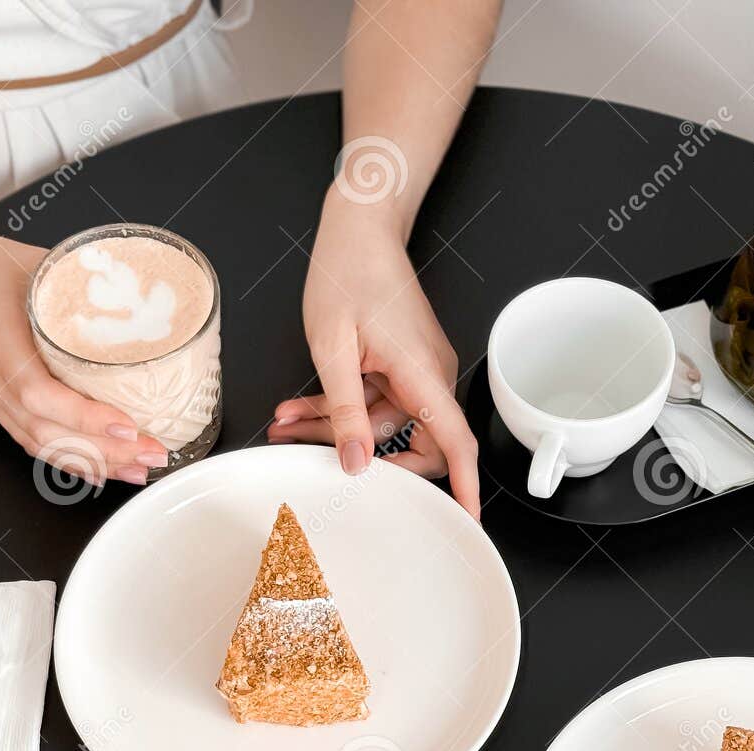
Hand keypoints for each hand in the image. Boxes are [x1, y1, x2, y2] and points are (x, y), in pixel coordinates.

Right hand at [0, 227, 166, 485]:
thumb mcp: (30, 264)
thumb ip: (79, 286)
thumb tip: (134, 297)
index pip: (41, 395)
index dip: (86, 418)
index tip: (128, 427)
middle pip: (48, 432)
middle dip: (106, 451)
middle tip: (154, 453)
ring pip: (40, 444)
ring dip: (92, 463)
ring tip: (138, 469)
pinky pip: (28, 439)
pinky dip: (66, 458)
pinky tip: (99, 470)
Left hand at [270, 194, 479, 517]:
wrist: (358, 229)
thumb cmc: (348, 273)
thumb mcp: (332, 348)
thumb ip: (344, 409)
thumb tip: (355, 461)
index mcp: (423, 371)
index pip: (455, 441)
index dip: (465, 484)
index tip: (467, 519)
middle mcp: (430, 375)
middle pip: (414, 443)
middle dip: (362, 455)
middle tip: (311, 454)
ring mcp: (417, 371)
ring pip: (381, 423)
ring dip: (334, 426)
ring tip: (286, 422)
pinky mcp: (401, 365)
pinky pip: (374, 401)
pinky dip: (339, 406)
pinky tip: (300, 407)